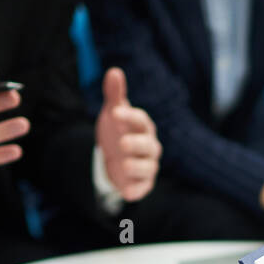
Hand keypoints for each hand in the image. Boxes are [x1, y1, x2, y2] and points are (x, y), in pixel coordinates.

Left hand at [96, 68, 160, 201]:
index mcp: (143, 127)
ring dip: (137, 167)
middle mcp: (149, 146)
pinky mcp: (142, 184)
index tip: (114, 112)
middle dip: (137, 144)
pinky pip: (142, 188)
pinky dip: (136, 191)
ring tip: (123, 165)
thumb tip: (114, 71)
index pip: (140, 120)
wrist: (113, 156)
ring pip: (148, 168)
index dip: (129, 116)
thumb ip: (114, 95)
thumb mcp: (113, 113)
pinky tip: (127, 193)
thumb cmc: (118, 130)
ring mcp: (147, 166)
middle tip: (122, 143)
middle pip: (148, 146)